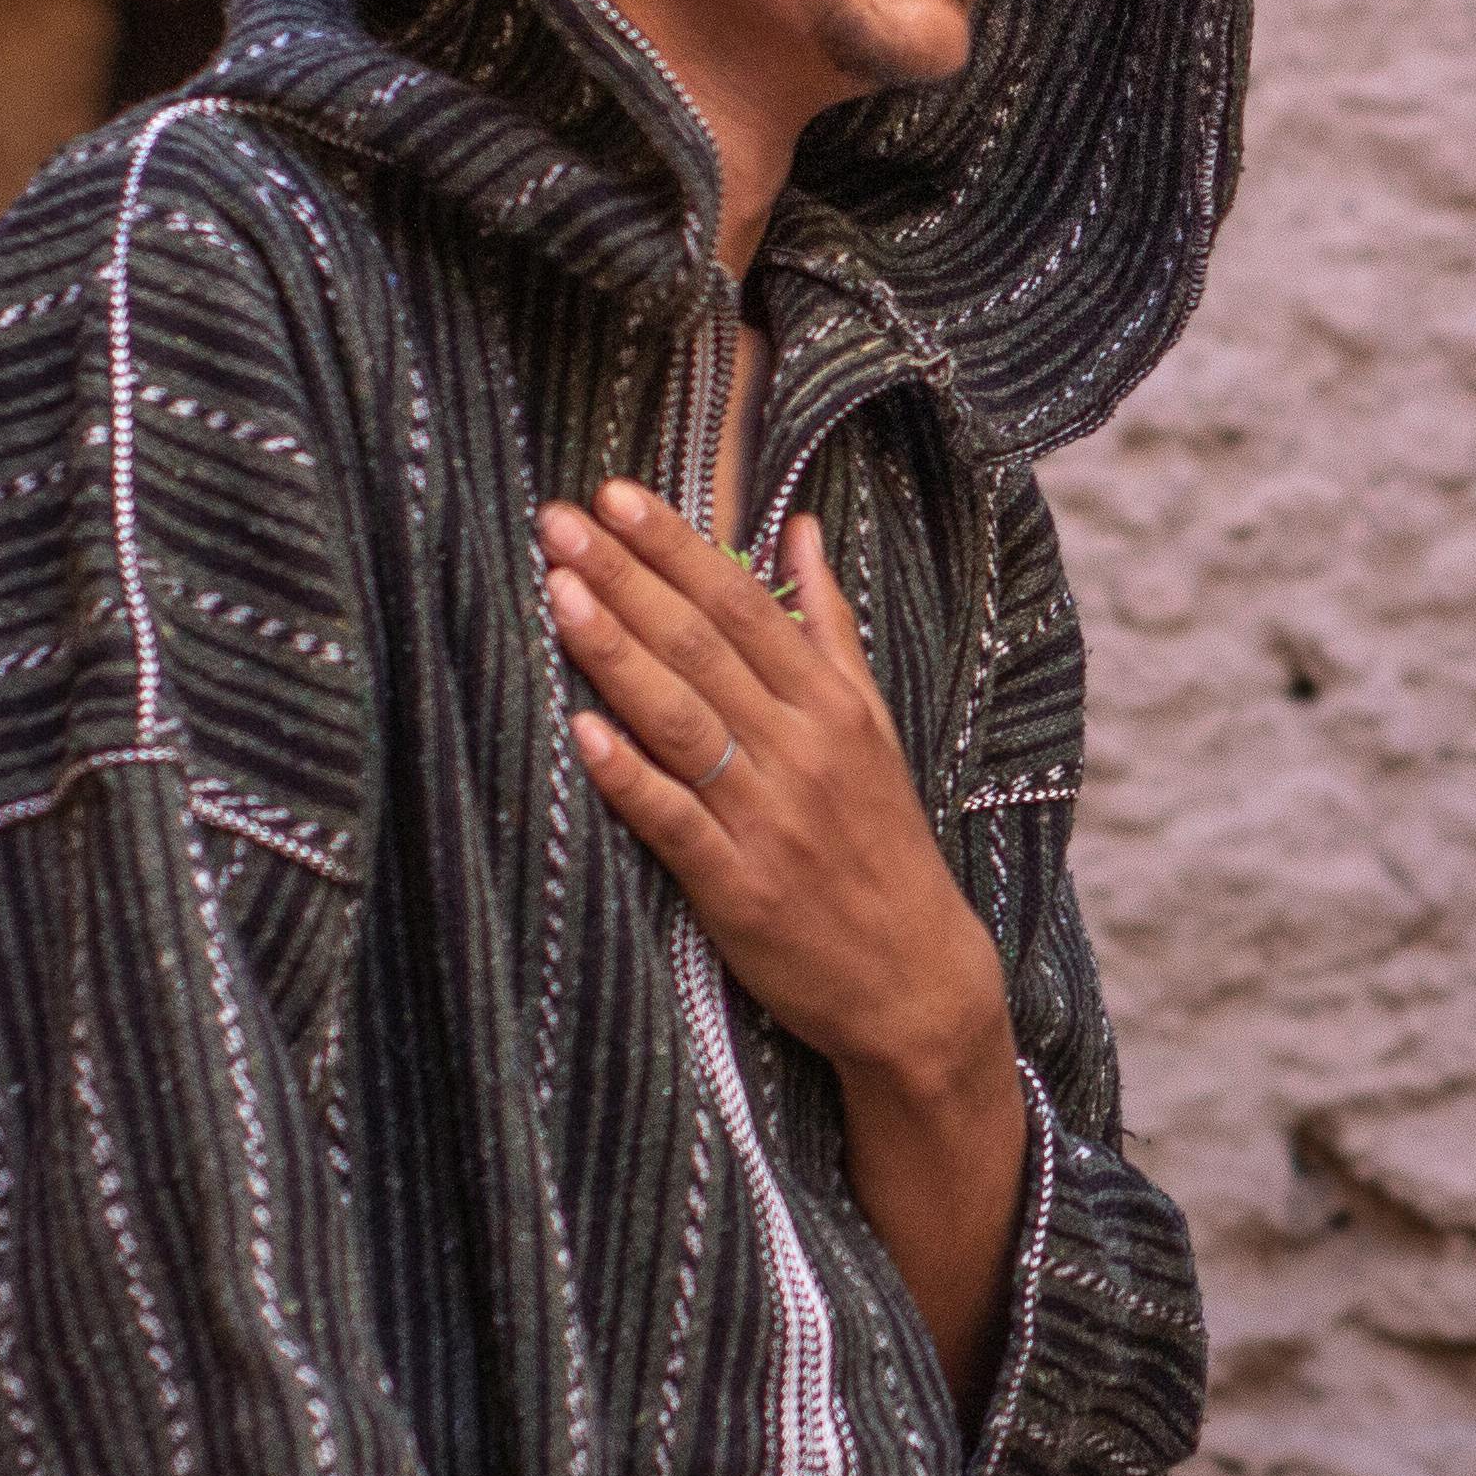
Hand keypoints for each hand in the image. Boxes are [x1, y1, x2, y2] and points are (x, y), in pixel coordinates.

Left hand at [542, 486, 1030, 1391]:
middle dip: (628, 578)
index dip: (675, 548)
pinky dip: (631, 776)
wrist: (915, 980)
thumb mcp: (871, 727)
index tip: (614, 494)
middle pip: (702, 647)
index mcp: (832, 705)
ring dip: (618, 653)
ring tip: (559, 593)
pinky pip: (676, 822)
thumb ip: (829, 626)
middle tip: (559, 520)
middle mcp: (802, 750)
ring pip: (683, 719)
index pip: (742, 605)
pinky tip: (582, 731)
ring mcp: (769, 819)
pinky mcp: (739, 890)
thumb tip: (800, 528)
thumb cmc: (882, 844)